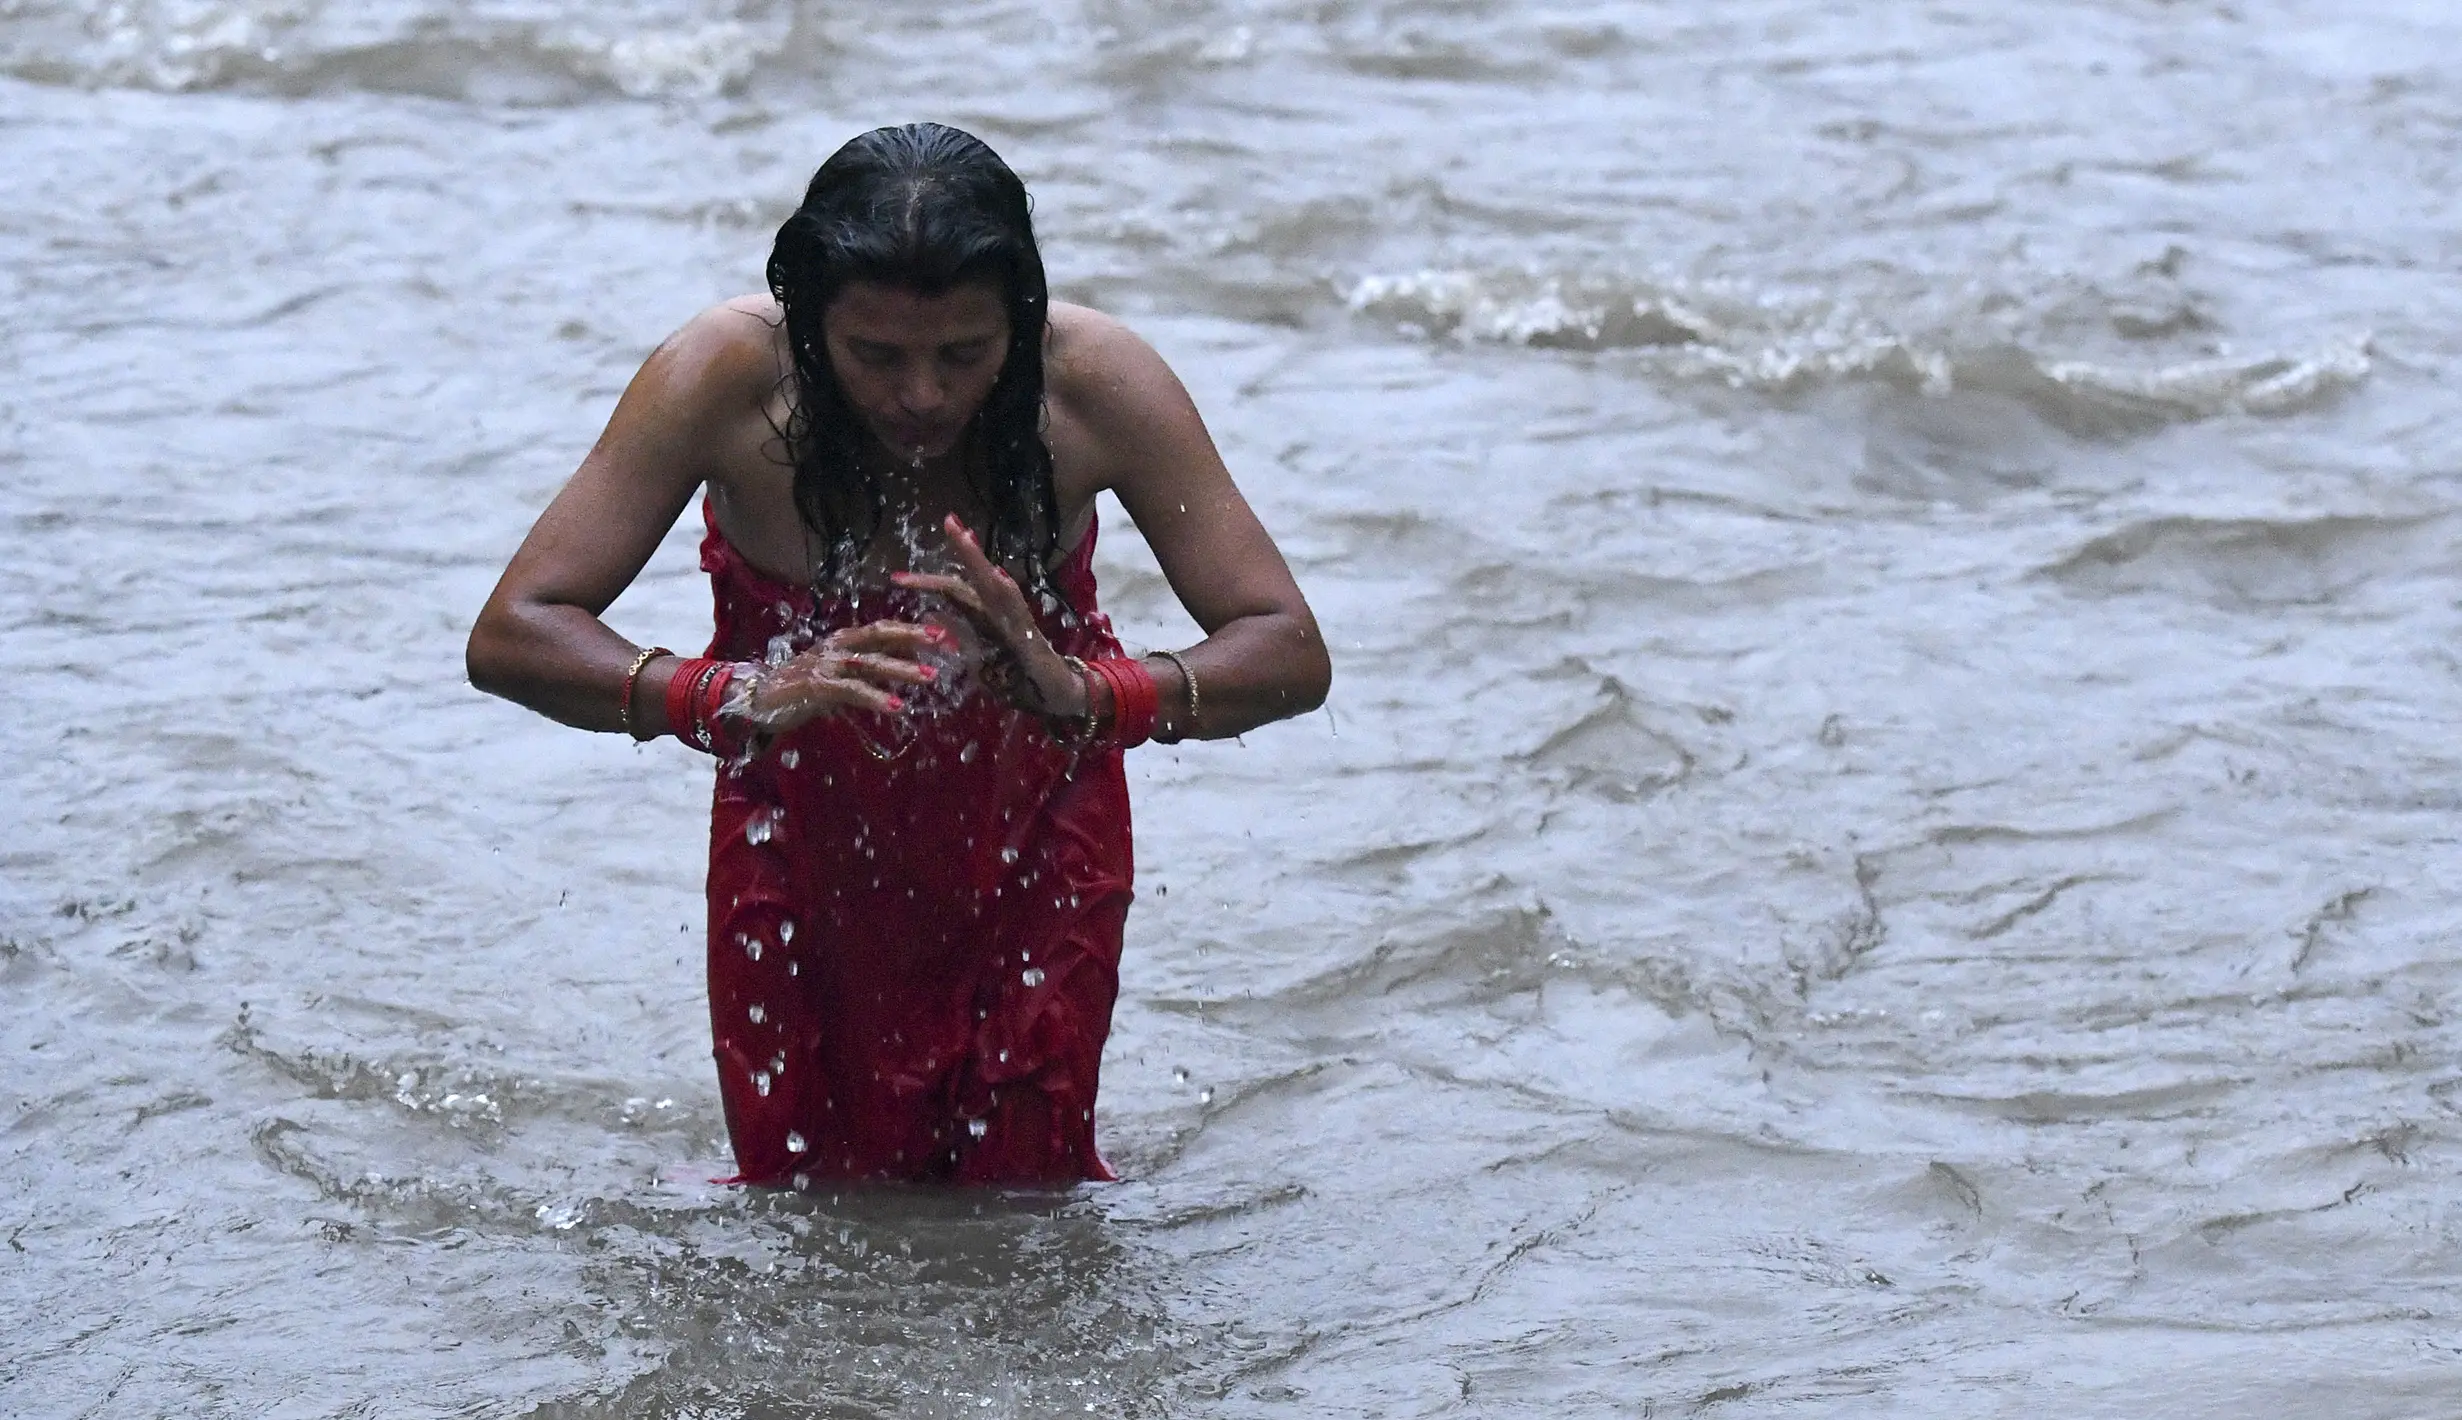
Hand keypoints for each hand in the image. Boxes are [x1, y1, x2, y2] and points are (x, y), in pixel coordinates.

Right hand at [725, 621, 942, 734]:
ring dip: (901, 669)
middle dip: (914, 637)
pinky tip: (897, 705)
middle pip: (879, 635)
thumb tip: (904, 671)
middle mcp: (835, 647)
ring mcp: (824, 664)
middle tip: (945, 642)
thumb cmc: (799, 691)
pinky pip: (851, 690)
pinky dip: (875, 697)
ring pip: (869, 662)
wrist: (753, 700)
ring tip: (930, 677)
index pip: (882, 630)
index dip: (912, 629)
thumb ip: (867, 673)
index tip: (942, 633)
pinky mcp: (815, 686)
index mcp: (843, 642)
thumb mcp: (839, 679)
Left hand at [891, 515, 1087, 717]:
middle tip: (948, 521)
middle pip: (978, 577)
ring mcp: (1018, 624)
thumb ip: (958, 631)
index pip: (958, 590)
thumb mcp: (978, 655)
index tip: (904, 569)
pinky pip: (1017, 615)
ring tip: (967, 536)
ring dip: (980, 562)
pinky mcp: (1031, 640)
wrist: (1059, 695)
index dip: (932, 579)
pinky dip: (1008, 595)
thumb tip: (930, 611)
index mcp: (987, 617)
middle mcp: (1002, 614)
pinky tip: (998, 577)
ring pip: (996, 588)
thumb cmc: (1019, 676)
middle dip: (964, 549)